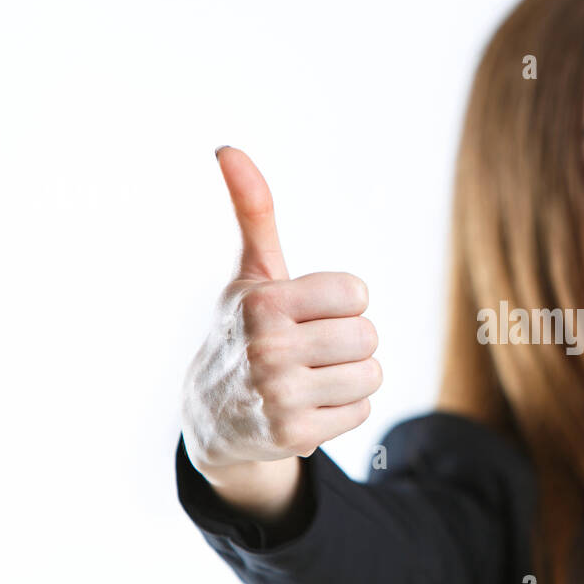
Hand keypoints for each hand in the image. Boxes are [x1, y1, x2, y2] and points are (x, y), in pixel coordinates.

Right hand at [181, 147, 380, 481]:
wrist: (212, 415)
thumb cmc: (245, 331)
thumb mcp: (250, 274)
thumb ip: (253, 212)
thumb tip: (227, 147)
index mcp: (262, 303)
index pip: (356, 293)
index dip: (343, 301)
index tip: (311, 309)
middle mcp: (267, 350)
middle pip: (368, 336)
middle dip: (349, 340)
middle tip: (312, 348)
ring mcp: (279, 397)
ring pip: (371, 375)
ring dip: (351, 376)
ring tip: (312, 376)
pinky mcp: (293, 436)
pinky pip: (362, 411)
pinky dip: (344, 409)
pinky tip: (309, 405)